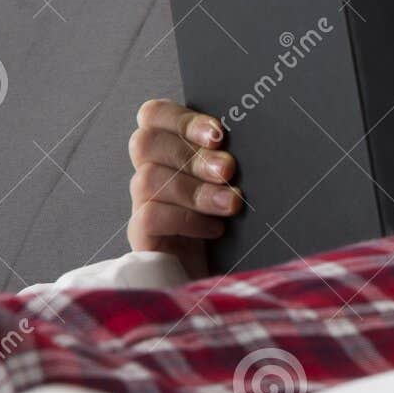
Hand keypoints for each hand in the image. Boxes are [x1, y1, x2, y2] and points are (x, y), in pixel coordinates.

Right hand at [126, 99, 240, 279]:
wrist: (227, 277)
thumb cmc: (238, 220)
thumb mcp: (236, 182)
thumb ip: (230, 157)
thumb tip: (251, 136)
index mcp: (172, 149)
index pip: (153, 115)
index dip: (181, 118)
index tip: (219, 134)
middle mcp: (151, 173)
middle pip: (145, 142)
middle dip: (191, 154)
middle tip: (229, 169)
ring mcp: (144, 205)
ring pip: (148, 179)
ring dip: (195, 189)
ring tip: (232, 203)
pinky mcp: (143, 237)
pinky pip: (149, 216)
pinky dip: (185, 219)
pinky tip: (215, 229)